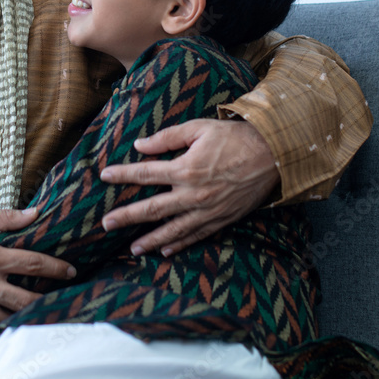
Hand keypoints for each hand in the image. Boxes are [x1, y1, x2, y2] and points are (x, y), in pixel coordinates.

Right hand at [0, 206, 75, 325]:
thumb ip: (5, 217)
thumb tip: (34, 213)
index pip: (32, 263)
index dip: (55, 268)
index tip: (70, 270)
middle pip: (26, 298)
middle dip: (48, 298)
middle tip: (63, 296)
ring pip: (10, 314)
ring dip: (28, 312)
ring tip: (44, 308)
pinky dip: (4, 319)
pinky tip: (15, 315)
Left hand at [99, 119, 278, 256]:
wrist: (274, 155)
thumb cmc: (235, 137)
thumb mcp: (199, 128)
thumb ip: (167, 137)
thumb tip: (140, 145)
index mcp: (185, 169)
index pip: (145, 173)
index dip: (123, 175)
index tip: (104, 176)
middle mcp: (193, 194)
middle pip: (152, 208)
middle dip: (127, 216)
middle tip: (107, 224)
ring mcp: (208, 210)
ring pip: (173, 229)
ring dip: (151, 240)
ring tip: (132, 248)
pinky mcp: (222, 219)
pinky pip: (197, 235)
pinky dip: (180, 244)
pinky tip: (166, 250)